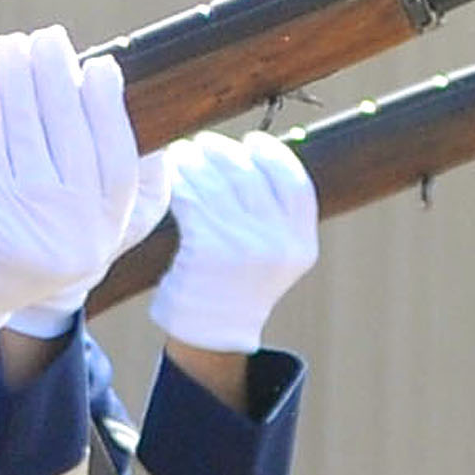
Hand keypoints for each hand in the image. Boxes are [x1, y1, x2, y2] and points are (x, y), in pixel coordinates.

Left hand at [0, 27, 142, 358]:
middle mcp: (87, 234)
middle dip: (58, 79)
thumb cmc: (7, 247)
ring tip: (8, 46)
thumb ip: (87, 173)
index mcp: (110, 227)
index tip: (96, 64)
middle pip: (77, 138)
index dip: (108, 105)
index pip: (120, 154)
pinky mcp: (3, 234)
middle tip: (45, 38)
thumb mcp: (62, 219)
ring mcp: (48, 235)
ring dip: (19, 83)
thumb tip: (105, 98)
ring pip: (34, 139)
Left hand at [147, 130, 318, 353]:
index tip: (252, 140)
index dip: (274, 155)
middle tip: (204, 141)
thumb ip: (274, 215)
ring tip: (182, 152)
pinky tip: (172, 174)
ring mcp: (245, 247)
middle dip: (224, 153)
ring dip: (196, 161)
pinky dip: (180, 181)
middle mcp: (279, 245)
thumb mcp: (273, 255)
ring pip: (217, 185)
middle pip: (252, 177)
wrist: (213, 334)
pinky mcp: (208, 250)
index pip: (296, 184)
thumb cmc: (236, 285)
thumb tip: (256, 155)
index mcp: (302, 244)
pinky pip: (192, 200)